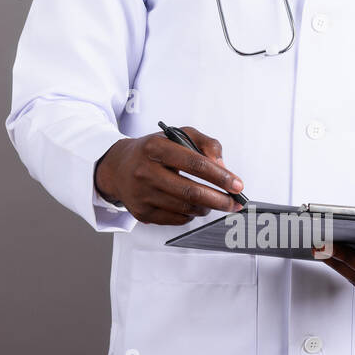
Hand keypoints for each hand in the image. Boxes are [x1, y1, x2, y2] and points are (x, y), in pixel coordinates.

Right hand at [93, 127, 244, 225]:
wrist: (117, 167)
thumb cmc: (151, 151)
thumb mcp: (176, 135)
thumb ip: (205, 143)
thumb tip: (223, 168)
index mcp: (155, 148)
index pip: (195, 164)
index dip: (220, 176)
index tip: (237, 185)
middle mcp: (145, 171)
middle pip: (191, 192)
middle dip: (220, 200)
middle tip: (234, 202)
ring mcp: (142, 194)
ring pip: (186, 208)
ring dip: (206, 207)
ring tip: (211, 201)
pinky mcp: (141, 213)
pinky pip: (176, 219)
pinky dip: (190, 214)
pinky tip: (191, 205)